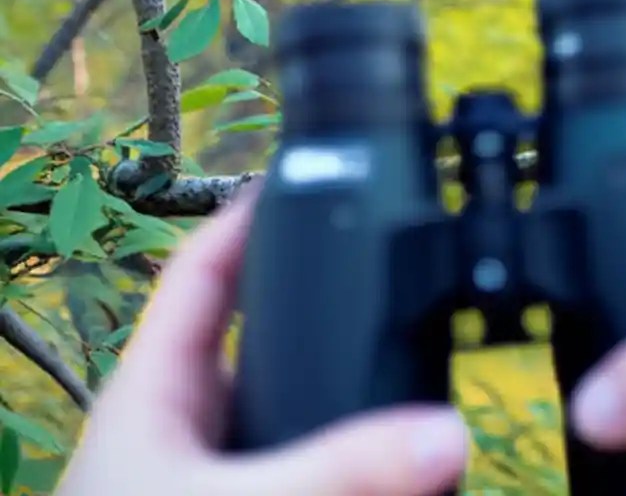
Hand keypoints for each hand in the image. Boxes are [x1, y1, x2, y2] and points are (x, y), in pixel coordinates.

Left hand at [54, 183, 468, 495]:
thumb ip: (338, 471)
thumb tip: (450, 434)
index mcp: (156, 394)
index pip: (202, 275)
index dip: (252, 218)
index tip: (314, 178)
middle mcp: (187, 431)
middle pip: (261, 344)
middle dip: (325, 314)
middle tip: (399, 279)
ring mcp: (216, 479)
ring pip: (292, 420)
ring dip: (347, 403)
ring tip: (420, 367)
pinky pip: (310, 476)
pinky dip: (351, 470)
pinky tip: (402, 473)